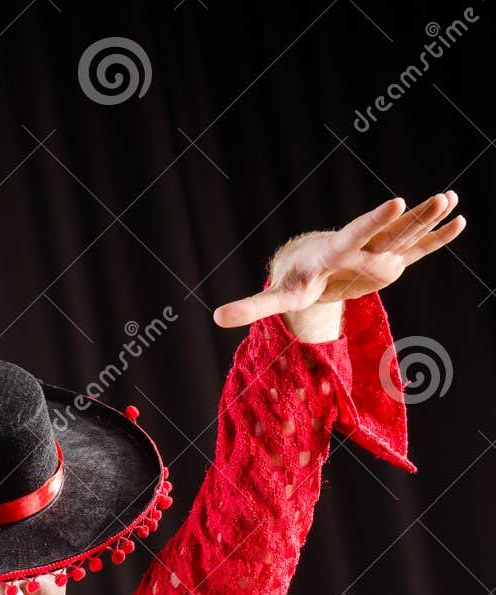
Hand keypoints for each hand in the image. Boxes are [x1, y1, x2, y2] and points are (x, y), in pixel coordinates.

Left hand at [212, 192, 465, 330]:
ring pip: (406, 235)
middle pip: (387, 235)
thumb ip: (250, 305)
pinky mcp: (390, 262)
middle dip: (409, 221)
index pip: (358, 234)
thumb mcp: (275, 296)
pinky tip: (459, 220)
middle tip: (436, 199)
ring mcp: (377, 253)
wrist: (311, 267)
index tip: (397, 202)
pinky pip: (416, 250)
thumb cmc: (293, 281)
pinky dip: (436, 238)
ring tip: (452, 199)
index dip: (377, 221)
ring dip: (429, 220)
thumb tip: (214, 318)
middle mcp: (361, 248)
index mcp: (337, 252)